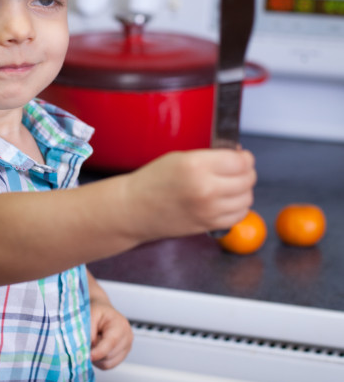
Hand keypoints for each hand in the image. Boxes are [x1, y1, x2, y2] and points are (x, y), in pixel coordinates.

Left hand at [88, 272, 132, 369]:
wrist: (104, 311)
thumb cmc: (98, 311)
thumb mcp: (90, 314)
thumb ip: (88, 331)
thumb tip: (86, 348)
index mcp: (120, 325)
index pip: (110, 343)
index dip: (98, 352)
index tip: (87, 356)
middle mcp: (127, 337)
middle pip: (108, 356)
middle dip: (94, 352)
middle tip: (86, 342)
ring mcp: (127, 347)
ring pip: (107, 363)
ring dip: (97, 358)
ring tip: (93, 344)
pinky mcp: (122, 355)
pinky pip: (108, 365)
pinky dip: (100, 361)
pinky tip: (97, 350)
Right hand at [124, 147, 255, 241]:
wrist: (134, 209)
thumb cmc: (152, 181)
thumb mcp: (180, 158)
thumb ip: (211, 157)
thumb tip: (238, 157)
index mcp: (196, 166)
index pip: (240, 161)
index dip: (245, 157)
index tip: (241, 156)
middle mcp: (206, 189)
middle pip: (247, 179)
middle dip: (246, 172)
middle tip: (237, 169)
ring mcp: (209, 210)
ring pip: (247, 198)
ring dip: (243, 190)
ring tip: (230, 185)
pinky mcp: (209, 225)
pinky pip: (239, 216)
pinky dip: (238, 207)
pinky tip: (227, 201)